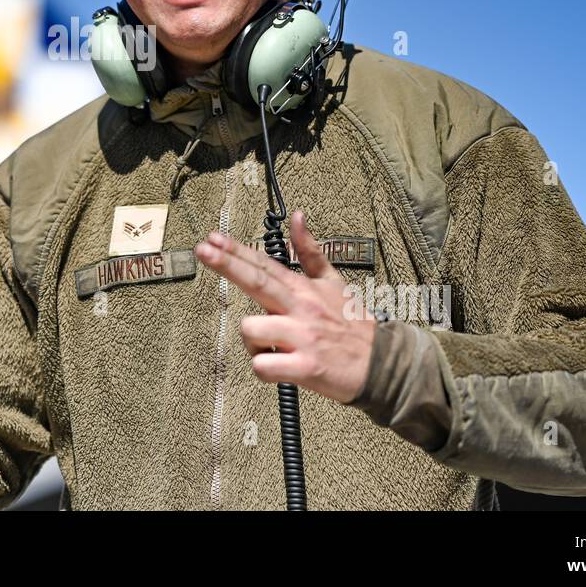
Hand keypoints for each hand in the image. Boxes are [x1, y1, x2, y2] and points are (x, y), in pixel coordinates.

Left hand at [194, 211, 376, 403]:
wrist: (383, 364)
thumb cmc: (352, 324)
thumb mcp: (334, 281)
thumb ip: (311, 251)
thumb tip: (297, 217)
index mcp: (304, 289)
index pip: (265, 264)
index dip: (236, 250)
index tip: (212, 238)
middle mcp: (301, 308)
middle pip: (257, 281)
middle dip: (227, 264)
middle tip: (202, 250)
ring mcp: (303, 337)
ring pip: (252, 330)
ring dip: (251, 342)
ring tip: (270, 347)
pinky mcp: (306, 367)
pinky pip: (263, 366)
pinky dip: (263, 369)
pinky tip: (276, 367)